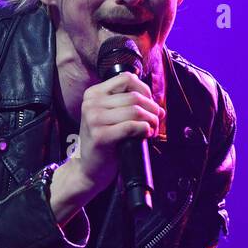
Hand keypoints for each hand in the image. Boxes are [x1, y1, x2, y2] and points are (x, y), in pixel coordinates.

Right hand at [75, 71, 165, 193]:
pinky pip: (131, 126)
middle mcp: (91, 103)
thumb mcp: (110, 118)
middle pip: (133, 96)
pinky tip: (146, 135)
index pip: (126, 78)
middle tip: (156, 121)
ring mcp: (94, 119)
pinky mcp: (100, 136)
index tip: (150, 104)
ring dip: (151, 120)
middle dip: (152, 108)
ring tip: (153, 129)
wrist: (89, 169)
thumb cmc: (104, 143)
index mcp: (93, 94)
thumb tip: (159, 106)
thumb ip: (128, 106)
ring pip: (135, 111)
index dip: (144, 89)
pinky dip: (144, 130)